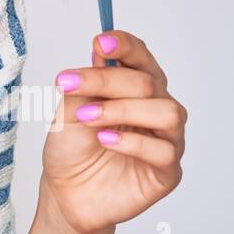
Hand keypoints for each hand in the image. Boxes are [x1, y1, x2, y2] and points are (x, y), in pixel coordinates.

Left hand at [40, 29, 185, 233]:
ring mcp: (166, 139)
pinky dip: (132, 142)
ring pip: (167, 112)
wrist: (65, 191)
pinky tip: (105, 140)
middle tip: (69, 84)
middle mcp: (156, 108)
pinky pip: (165, 150)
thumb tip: (100, 55)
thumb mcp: (68, 109)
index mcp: (134, 87)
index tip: (100, 42)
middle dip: (106, 80)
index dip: (125, 46)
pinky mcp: (168, 171)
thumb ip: (86, 84)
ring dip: (123, 110)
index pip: (140, 57)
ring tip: (88, 117)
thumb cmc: (71, 146)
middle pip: (148, 82)